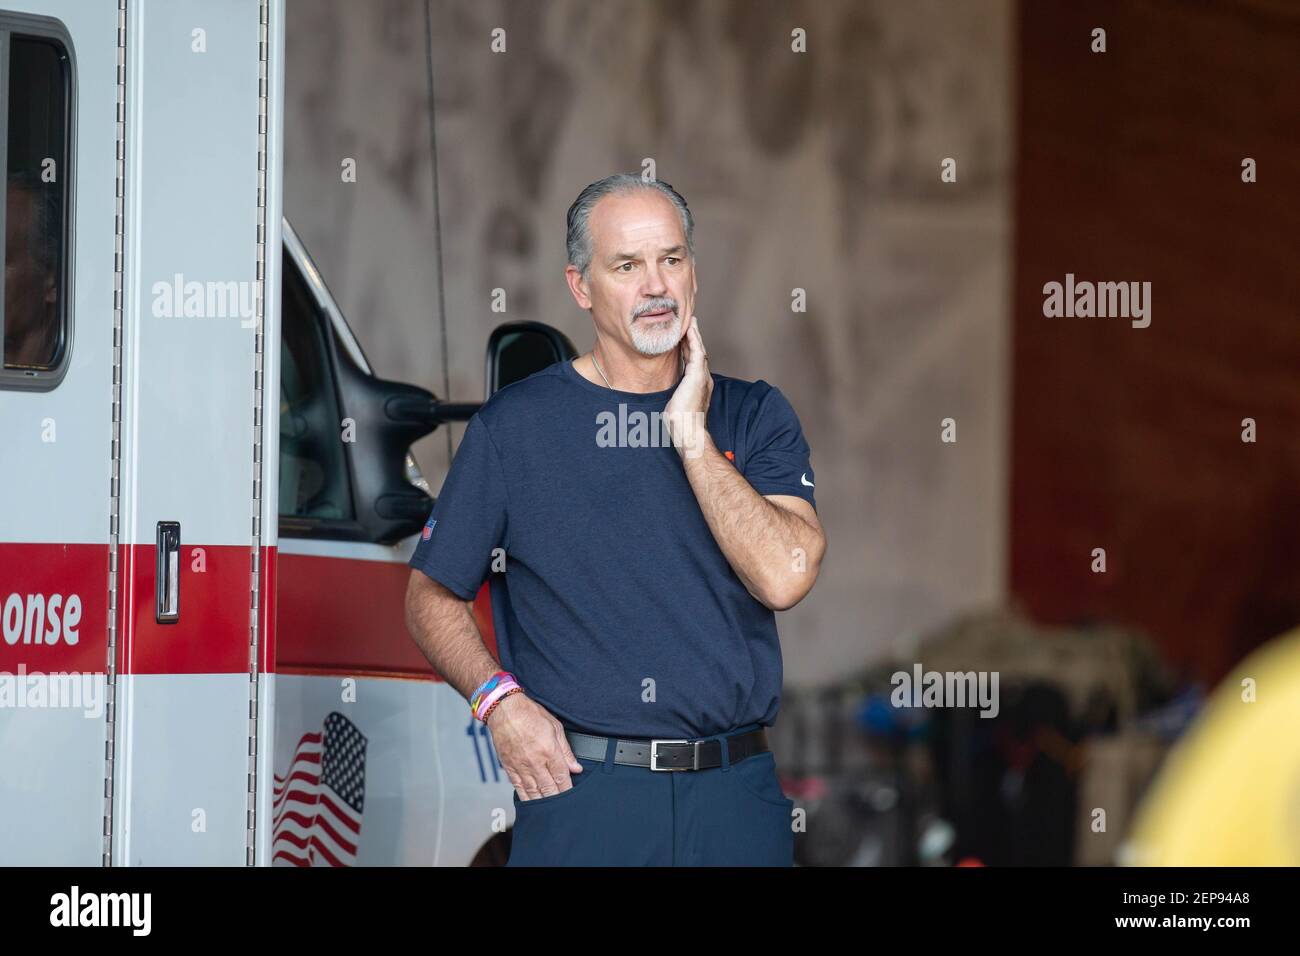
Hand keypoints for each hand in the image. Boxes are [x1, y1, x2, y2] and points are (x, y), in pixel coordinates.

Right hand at [485, 692, 582, 799]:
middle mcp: (535, 762)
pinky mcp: (509, 768)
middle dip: (557, 799)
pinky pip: (518, 787)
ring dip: (543, 802)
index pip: (562, 777)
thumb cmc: (530, 714)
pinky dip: (526, 797)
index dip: (568, 788)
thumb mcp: (555, 727)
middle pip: (549, 788)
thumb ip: (566, 750)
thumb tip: (575, 767)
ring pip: (534, 791)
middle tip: (563, 807)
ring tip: (550, 810)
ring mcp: (521, 766)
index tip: (572, 795)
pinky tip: (531, 803)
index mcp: (549, 751)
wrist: (505, 710)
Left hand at [664, 314, 713, 458]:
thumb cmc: (681, 423)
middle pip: (699, 353)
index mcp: (698, 385)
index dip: (690, 348)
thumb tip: (667, 395)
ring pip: (700, 350)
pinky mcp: (698, 376)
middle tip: (690, 323)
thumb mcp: (675, 404)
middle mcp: (704, 379)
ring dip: (695, 335)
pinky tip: (690, 330)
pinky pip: (697, 352)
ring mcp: (702, 377)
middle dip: (694, 338)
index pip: (694, 362)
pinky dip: (694, 340)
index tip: (684, 338)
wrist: (688, 431)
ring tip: (690, 322)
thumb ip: (674, 395)